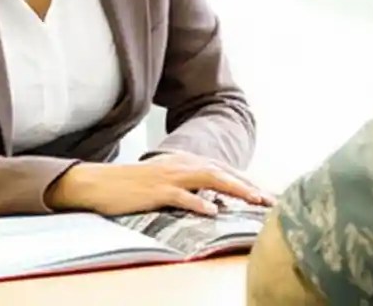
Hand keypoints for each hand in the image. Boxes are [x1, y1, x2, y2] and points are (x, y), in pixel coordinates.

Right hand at [46, 152, 274, 215]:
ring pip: (210, 179)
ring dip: (235, 189)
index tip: (269, 194)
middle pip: (224, 173)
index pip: (225, 171)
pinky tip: (212, 211)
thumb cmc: (134, 186)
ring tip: (254, 201)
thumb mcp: (167, 182)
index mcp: (187, 162)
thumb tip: (215, 201)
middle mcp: (183, 165)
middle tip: (272, 200)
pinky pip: (181, 196)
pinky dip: (198, 202)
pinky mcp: (156, 190)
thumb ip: (191, 187)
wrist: (100, 182)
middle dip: (250, 186)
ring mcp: (170, 177)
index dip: (249, 182)